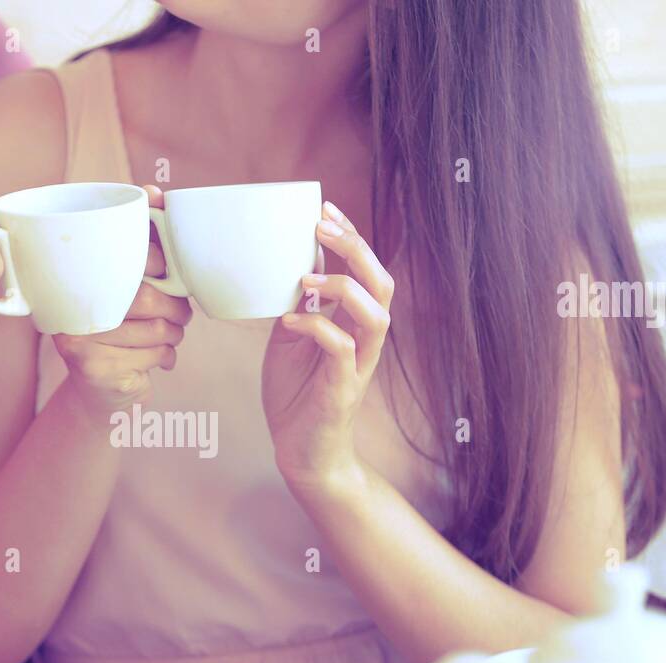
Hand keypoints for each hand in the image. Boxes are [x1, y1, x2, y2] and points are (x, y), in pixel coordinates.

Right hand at [54, 185, 190, 415]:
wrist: (100, 393)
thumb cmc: (120, 327)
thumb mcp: (128, 282)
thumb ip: (139, 239)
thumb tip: (154, 191)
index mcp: (76, 277)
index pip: (124, 258)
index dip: (157, 261)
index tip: (165, 269)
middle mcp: (70, 305)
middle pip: (144, 296)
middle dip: (176, 306)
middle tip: (181, 315)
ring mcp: (77, 339)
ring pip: (153, 329)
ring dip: (174, 335)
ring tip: (170, 337)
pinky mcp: (94, 369)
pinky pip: (151, 356)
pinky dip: (166, 358)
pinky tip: (158, 359)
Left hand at [262, 201, 392, 489]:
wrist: (301, 451)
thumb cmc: (297, 393)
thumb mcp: (291, 339)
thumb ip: (296, 305)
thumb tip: (283, 266)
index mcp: (355, 324)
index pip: (366, 270)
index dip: (351, 236)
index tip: (324, 208)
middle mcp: (365, 340)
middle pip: (383, 284)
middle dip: (356, 249)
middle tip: (321, 226)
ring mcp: (359, 365)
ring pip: (376, 316)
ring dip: (344, 288)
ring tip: (307, 278)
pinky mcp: (343, 389)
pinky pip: (341, 350)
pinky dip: (316, 328)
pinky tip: (288, 321)